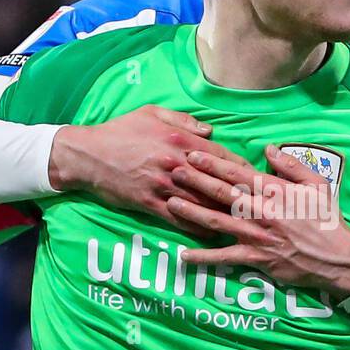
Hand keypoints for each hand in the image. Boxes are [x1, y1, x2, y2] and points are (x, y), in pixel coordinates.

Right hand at [48, 105, 250, 231]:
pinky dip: (200, 228)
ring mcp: (164, 187)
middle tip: (261, 206)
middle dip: (242, 196)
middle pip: (218, 183)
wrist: (87, 155)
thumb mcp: (152, 113)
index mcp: (180, 140)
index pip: (222, 157)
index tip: (258, 178)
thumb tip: (210, 132)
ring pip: (203, 204)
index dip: (243, 169)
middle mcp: (176, 165)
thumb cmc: (120, 130)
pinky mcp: (150, 205)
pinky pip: (181, 220)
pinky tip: (215, 235)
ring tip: (246, 224)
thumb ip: (184, 121)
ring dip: (225, 215)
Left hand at [166, 143, 349, 297]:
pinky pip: (225, 258)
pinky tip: (184, 255)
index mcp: (277, 191)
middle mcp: (263, 212)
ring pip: (219, 222)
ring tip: (170, 204)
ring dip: (193, 213)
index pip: (239, 174)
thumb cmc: (328, 221)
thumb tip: (268, 149)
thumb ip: (292, 165)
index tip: (192, 154)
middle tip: (172, 171)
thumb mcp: (318, 185)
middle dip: (196, 181)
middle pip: (223, 193)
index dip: (213, 163)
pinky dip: (204, 257)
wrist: (337, 259)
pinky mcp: (257, 259)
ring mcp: (258, 236)